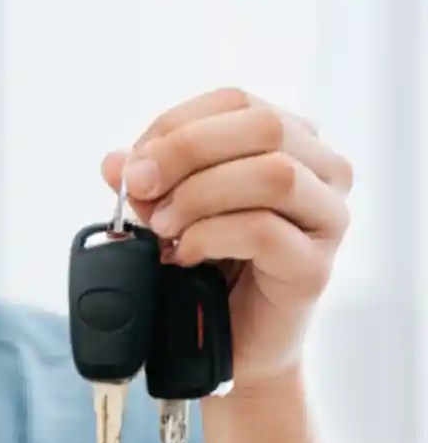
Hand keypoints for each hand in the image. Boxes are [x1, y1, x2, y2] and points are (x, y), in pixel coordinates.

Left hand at [101, 87, 351, 390]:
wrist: (226, 341)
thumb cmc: (205, 264)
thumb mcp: (166, 209)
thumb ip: (146, 181)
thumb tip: (114, 162)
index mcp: (290, 141)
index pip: (236, 101)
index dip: (176, 125)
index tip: (134, 163)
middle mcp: (322, 171)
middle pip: (263, 126)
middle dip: (186, 152)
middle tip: (141, 189)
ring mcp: (327, 219)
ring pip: (272, 174)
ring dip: (199, 196)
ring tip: (164, 227)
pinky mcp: (315, 267)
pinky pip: (264, 231)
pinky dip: (209, 237)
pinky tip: (184, 254)